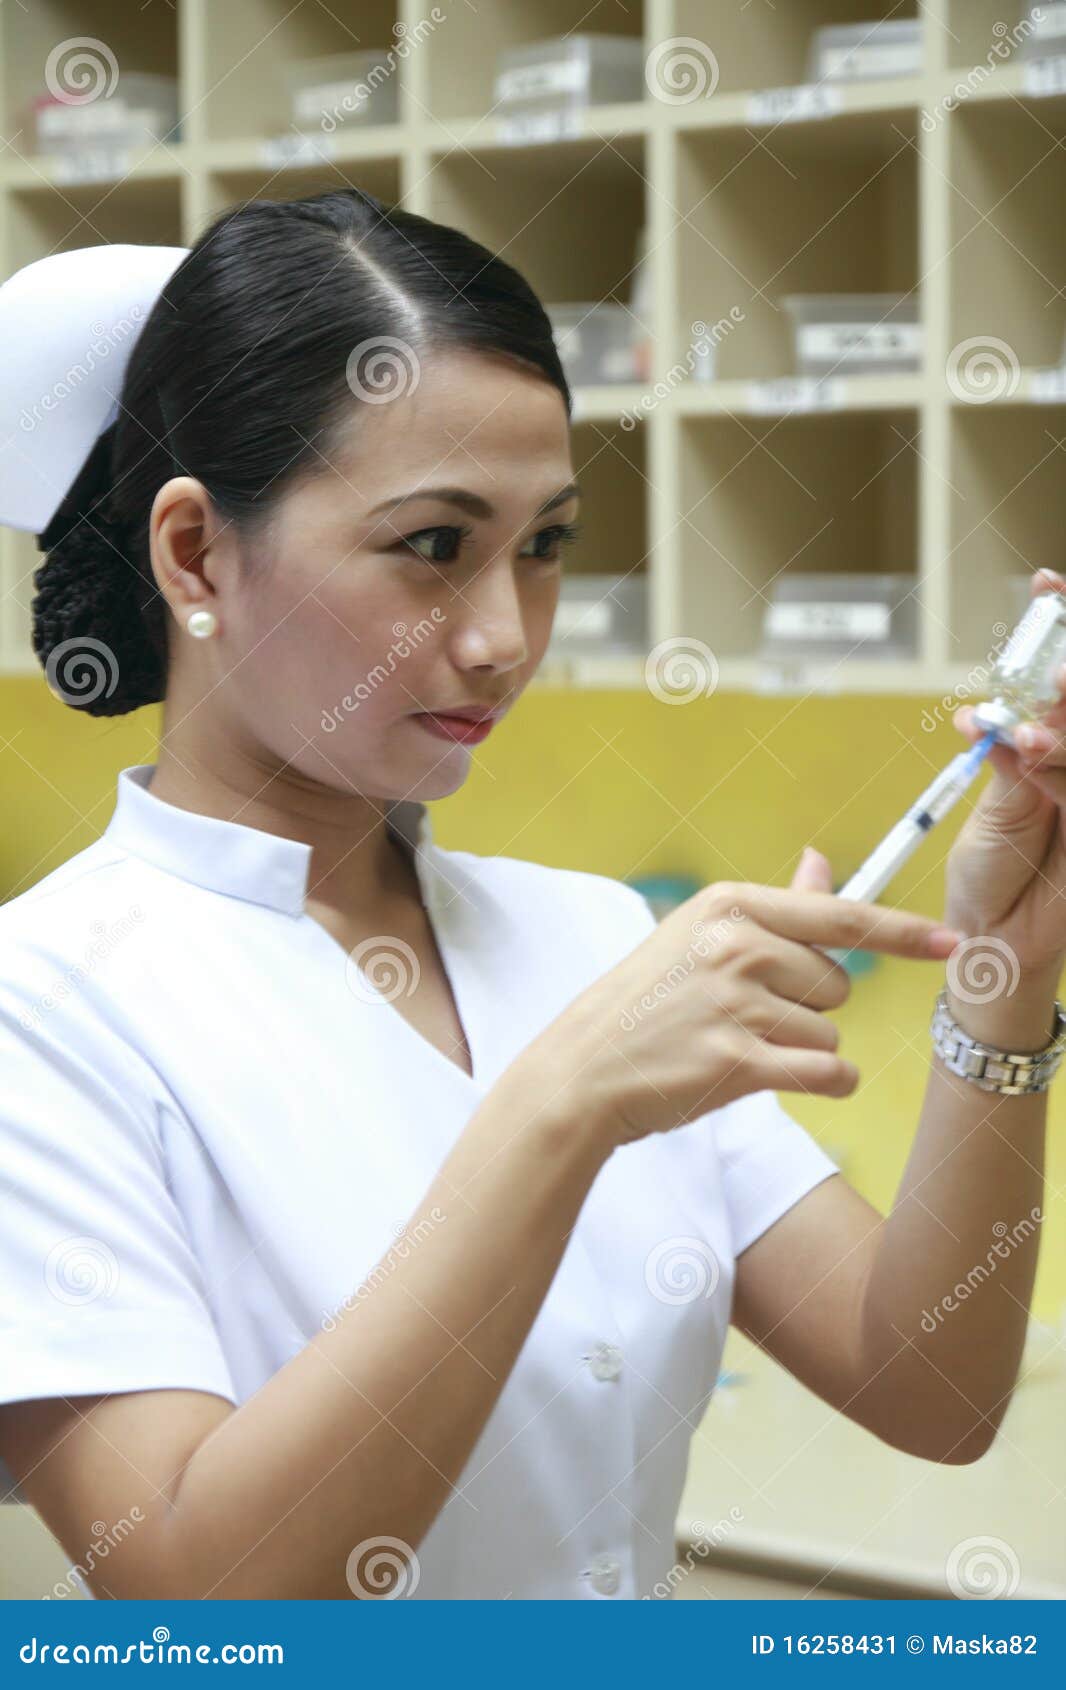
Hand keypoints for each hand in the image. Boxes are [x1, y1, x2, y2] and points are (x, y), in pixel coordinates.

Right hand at [526, 876, 960, 1150]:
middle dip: (809, 1004)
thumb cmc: (647, 1001)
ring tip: (735, 1043)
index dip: (905, 932)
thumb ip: (775, 904)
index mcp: (731, 906)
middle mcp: (737, 947)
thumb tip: (822, 861)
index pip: (842, 916)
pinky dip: (821, 1081)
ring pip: (829, 1030)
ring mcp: (736, 1005)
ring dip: (800, 1047)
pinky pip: (825, 1070)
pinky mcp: (737, 1062)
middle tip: (743, 1013)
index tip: (951, 942)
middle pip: (838, 981)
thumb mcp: (700, 935)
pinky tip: (776, 1076)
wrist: (583, 1069)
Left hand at [948, 569, 1065, 1000]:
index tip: (1047, 582)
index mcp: (1052, 747)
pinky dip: (1051, 766)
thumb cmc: (991, 873)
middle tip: (1054, 665)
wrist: (997, 942)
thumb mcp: (995, 809)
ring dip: (1058, 736)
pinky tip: (1022, 752)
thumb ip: (1013, 763)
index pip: (1061, 678)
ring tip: (1024, 742)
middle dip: (1065, 678)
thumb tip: (1001, 718)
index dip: (1062, 620)